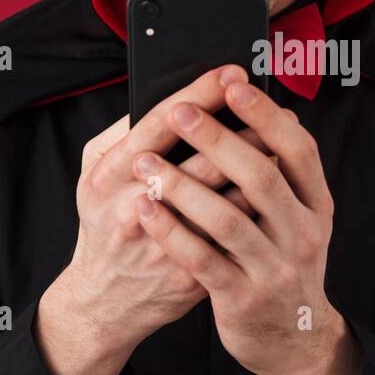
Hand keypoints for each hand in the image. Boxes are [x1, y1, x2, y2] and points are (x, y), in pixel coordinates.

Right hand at [36, 65, 272, 374]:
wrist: (104, 301)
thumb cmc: (104, 223)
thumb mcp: (92, 175)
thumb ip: (123, 134)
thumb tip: (170, 98)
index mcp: (108, 176)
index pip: (160, 124)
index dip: (199, 94)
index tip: (232, 72)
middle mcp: (133, 208)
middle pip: (203, 160)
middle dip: (244, 131)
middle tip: (273, 108)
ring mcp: (165, 244)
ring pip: (227, 198)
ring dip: (261, 167)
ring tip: (281, 143)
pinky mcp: (191, 272)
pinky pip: (236, 234)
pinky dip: (260, 207)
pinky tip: (278, 188)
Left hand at [129, 77, 361, 374]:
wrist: (295, 339)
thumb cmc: (285, 262)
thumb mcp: (301, 219)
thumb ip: (284, 174)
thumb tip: (261, 113)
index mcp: (317, 206)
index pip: (298, 150)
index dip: (267, 115)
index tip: (233, 84)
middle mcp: (302, 235)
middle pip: (260, 177)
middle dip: (217, 139)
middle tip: (179, 111)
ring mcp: (273, 269)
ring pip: (226, 219)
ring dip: (182, 185)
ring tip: (145, 162)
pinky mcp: (241, 298)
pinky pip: (200, 259)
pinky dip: (171, 231)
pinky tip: (146, 208)